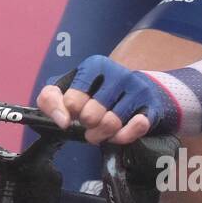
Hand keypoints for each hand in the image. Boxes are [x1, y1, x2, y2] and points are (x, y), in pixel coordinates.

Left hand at [36, 55, 172, 144]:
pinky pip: (137, 127)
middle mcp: (118, 73)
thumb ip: (49, 100)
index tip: (74, 112)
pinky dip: (123, 137)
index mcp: (95, 65)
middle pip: (90, 116)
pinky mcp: (151, 106)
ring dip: (101, 135)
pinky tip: (117, 135)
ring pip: (111, 124)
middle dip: (86, 126)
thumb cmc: (93, 91)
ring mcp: (137, 89)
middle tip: (88, 125)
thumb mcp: (66, 88)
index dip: (69, 114)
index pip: (71, 101)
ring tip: (100, 132)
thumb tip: (62, 121)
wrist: (132, 90)